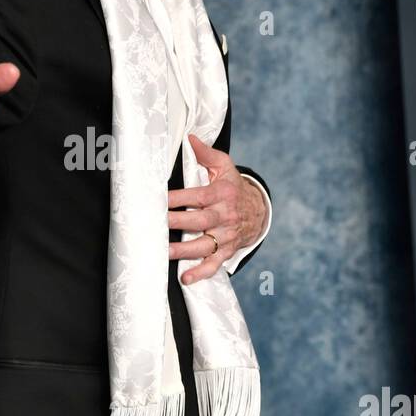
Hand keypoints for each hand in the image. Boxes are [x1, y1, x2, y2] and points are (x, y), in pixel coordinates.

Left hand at [167, 133, 268, 284]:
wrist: (258, 210)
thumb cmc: (233, 186)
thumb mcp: (224, 166)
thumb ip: (206, 154)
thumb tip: (190, 138)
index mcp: (222, 193)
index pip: (198, 196)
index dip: (179, 198)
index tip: (160, 199)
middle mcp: (225, 216)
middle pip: (199, 221)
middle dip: (177, 223)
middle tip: (157, 224)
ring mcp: (226, 236)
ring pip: (204, 245)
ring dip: (184, 250)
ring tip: (164, 252)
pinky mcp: (226, 250)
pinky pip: (214, 264)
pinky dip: (201, 272)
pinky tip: (186, 277)